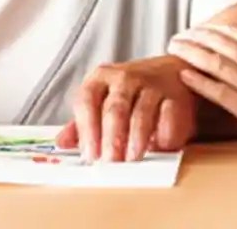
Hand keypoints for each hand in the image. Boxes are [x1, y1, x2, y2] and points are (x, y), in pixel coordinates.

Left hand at [54, 56, 195, 162]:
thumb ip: (82, 122)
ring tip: (132, 158)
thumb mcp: (102, 100)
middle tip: (110, 162)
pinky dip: (163, 133)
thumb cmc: (130, 93)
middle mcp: (125, 77)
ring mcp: (151, 85)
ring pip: (141, 113)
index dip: (87, 129)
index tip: (89, 154)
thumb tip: (61, 143)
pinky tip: (158, 147)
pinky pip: (168, 116)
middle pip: (114, 109)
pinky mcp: (175, 97)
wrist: (170, 74)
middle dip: (112, 138)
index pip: (87, 101)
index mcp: (101, 78)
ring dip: (136, 139)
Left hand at [167, 25, 236, 157]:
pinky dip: (199, 82)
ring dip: (191, 53)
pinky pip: (220, 93)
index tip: (196, 28)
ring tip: (174, 48)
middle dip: (195, 36)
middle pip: (221, 43)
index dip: (211, 29)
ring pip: (216, 63)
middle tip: (176, 36)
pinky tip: (184, 75)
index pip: (235, 33)